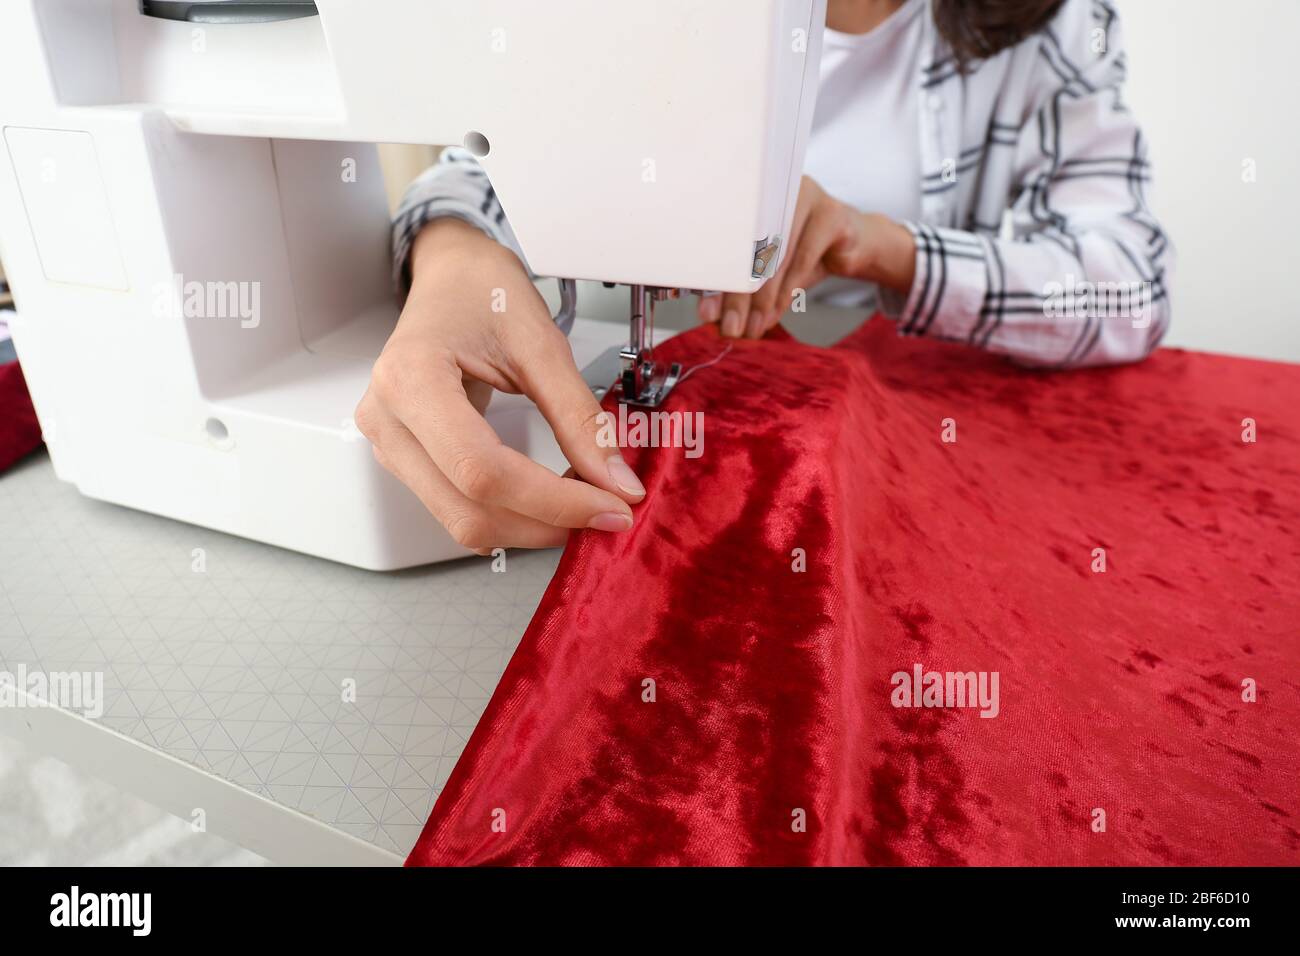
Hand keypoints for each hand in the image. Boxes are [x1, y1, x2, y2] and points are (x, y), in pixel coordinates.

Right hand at [355, 219, 644, 552]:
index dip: (552, 501)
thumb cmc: (482, 292)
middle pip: (469, 509)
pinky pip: (457, 508)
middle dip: (546, 523)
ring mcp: (389, 443)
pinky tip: (546, 499)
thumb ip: (581, 418)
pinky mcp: (404, 458)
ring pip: (461, 522)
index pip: (482, 471)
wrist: (450, 276)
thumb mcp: (542, 344)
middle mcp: (387, 420)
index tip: (610, 506)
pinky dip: (509, 516)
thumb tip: (616, 482)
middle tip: (607, 512)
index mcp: (412, 380)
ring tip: (581, 503)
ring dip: (529, 527)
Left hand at [697, 176, 916, 337]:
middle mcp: (775, 191)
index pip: (728, 244)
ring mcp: (805, 197)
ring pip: (776, 254)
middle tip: (732, 328)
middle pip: (750, 250)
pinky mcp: (832, 213)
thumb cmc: (806, 254)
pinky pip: (804, 255)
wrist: (856, 244)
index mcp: (752, 198)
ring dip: (764, 298)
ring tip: (755, 326)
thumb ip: (742, 290)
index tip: (709, 315)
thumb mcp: (770, 274)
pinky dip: (789, 286)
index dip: (718, 282)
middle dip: (740, 297)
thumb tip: (712, 316)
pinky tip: (781, 307)